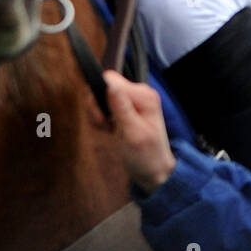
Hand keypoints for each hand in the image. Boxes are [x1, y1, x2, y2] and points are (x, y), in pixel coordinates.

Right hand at [102, 70, 175, 192]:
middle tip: (106, 127)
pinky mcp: (123, 106)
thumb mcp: (133, 135)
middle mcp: (138, 92)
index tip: (104, 119)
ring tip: (109, 130)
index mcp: (144, 95)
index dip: (99, 97)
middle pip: (103, 85)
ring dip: (98, 114)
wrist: (153, 171)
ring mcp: (131, 99)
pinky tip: (109, 130)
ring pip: (99, 94)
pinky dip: (100, 118)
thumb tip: (109, 83)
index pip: (110, 79)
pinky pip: (102, 104)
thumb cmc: (146, 157)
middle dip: (97, 107)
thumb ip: (121, 107)